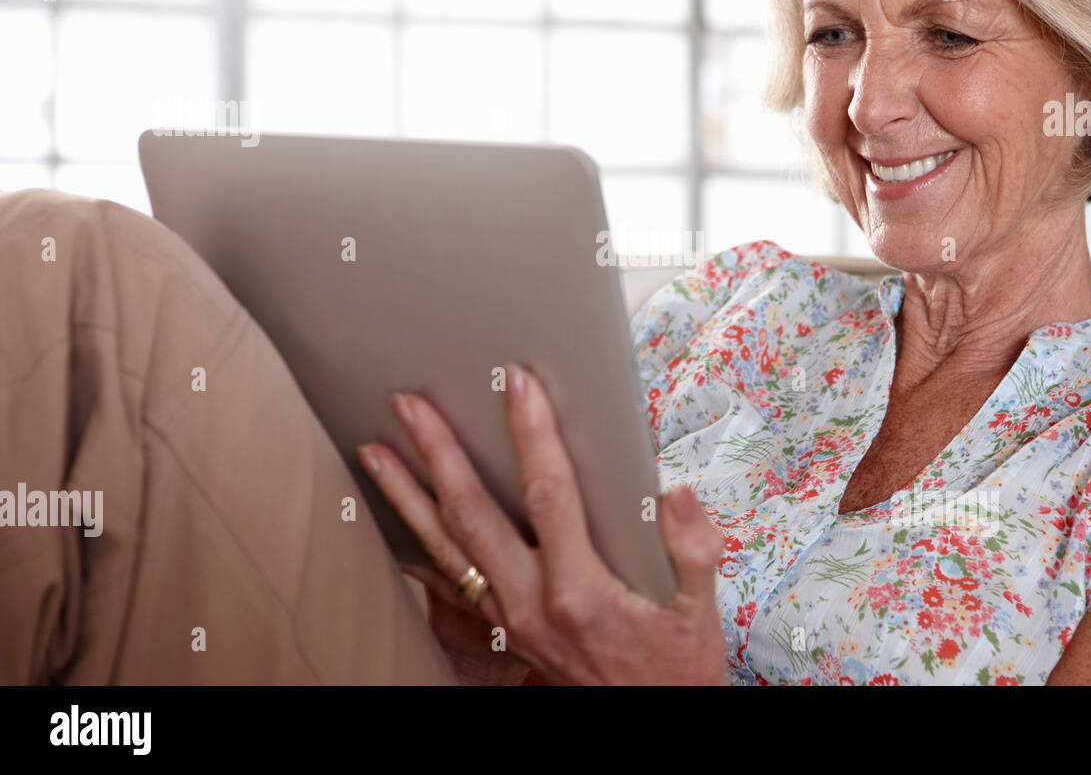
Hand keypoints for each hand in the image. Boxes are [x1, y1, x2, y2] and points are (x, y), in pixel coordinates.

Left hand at [358, 364, 727, 684]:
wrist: (646, 723)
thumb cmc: (673, 668)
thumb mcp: (700, 613)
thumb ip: (694, 551)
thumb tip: (674, 495)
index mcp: (580, 590)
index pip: (549, 495)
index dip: (532, 434)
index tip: (517, 383)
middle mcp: (530, 602)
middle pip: (472, 514)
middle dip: (438, 453)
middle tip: (409, 405)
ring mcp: (507, 617)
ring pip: (446, 546)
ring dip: (407, 494)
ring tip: (374, 451)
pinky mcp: (499, 628)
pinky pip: (448, 580)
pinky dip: (415, 547)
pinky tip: (391, 522)